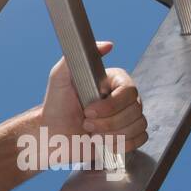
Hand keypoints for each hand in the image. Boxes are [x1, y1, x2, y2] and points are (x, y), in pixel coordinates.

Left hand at [40, 40, 147, 166]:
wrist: (51, 136)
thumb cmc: (54, 107)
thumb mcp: (59, 80)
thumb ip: (75, 58)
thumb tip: (107, 45)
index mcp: (114, 82)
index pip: (129, 92)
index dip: (110, 106)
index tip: (88, 111)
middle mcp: (124, 98)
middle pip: (135, 111)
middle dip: (107, 123)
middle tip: (86, 124)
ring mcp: (127, 116)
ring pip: (138, 125)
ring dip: (111, 135)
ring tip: (92, 133)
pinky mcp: (127, 134)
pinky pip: (140, 139)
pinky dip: (120, 144)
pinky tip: (103, 142)